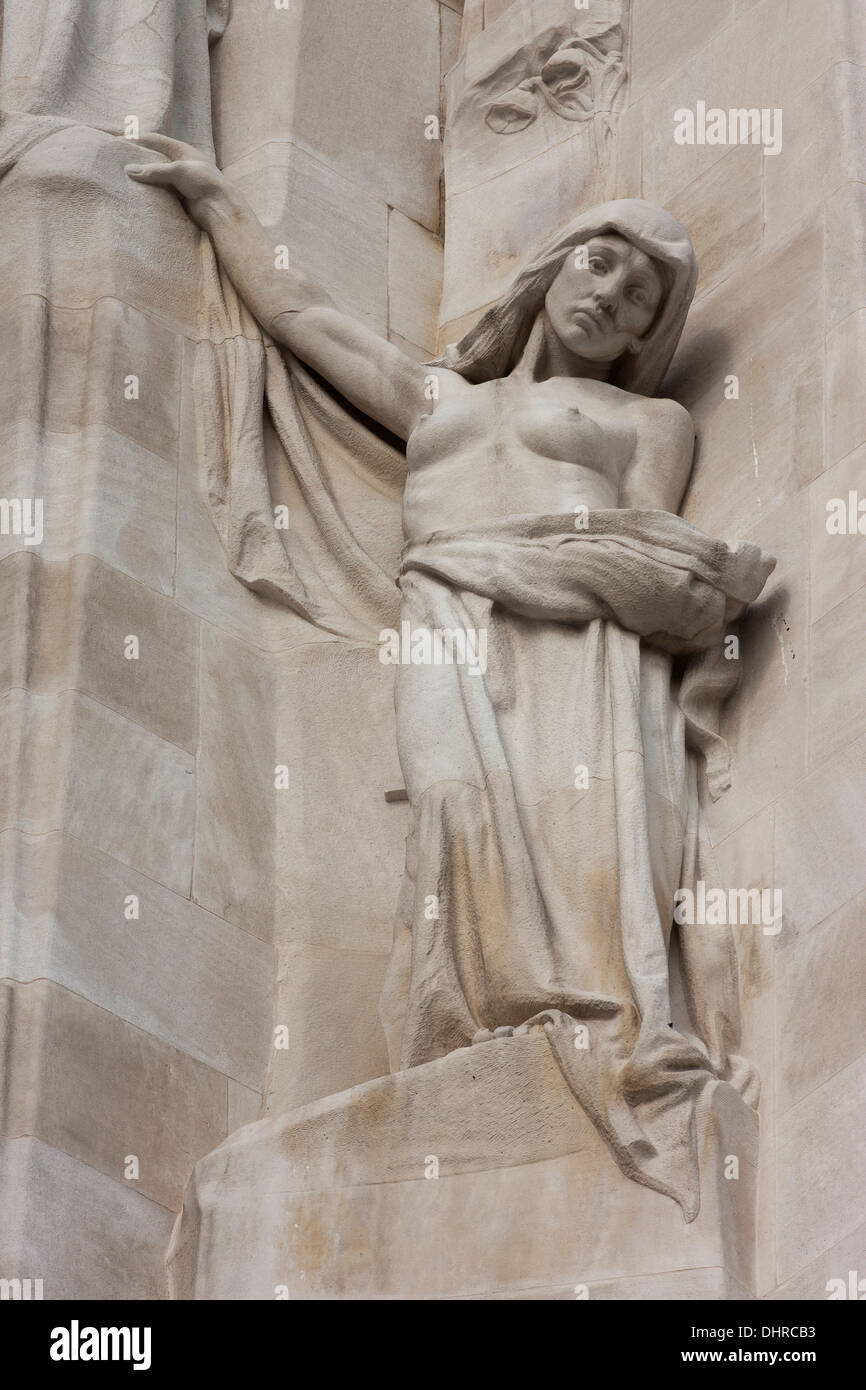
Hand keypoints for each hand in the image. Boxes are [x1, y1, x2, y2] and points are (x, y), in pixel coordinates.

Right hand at [125, 133, 239, 231]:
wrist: (220, 209)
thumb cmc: (204, 183)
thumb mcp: (177, 171)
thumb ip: (154, 170)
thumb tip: (129, 170)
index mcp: (182, 150)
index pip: (156, 140)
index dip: (139, 139)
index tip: (121, 141)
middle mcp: (180, 164)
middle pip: (155, 158)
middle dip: (139, 159)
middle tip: (118, 160)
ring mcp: (179, 181)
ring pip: (156, 176)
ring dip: (143, 177)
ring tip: (123, 177)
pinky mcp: (178, 197)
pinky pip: (160, 191)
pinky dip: (149, 191)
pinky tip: (138, 193)